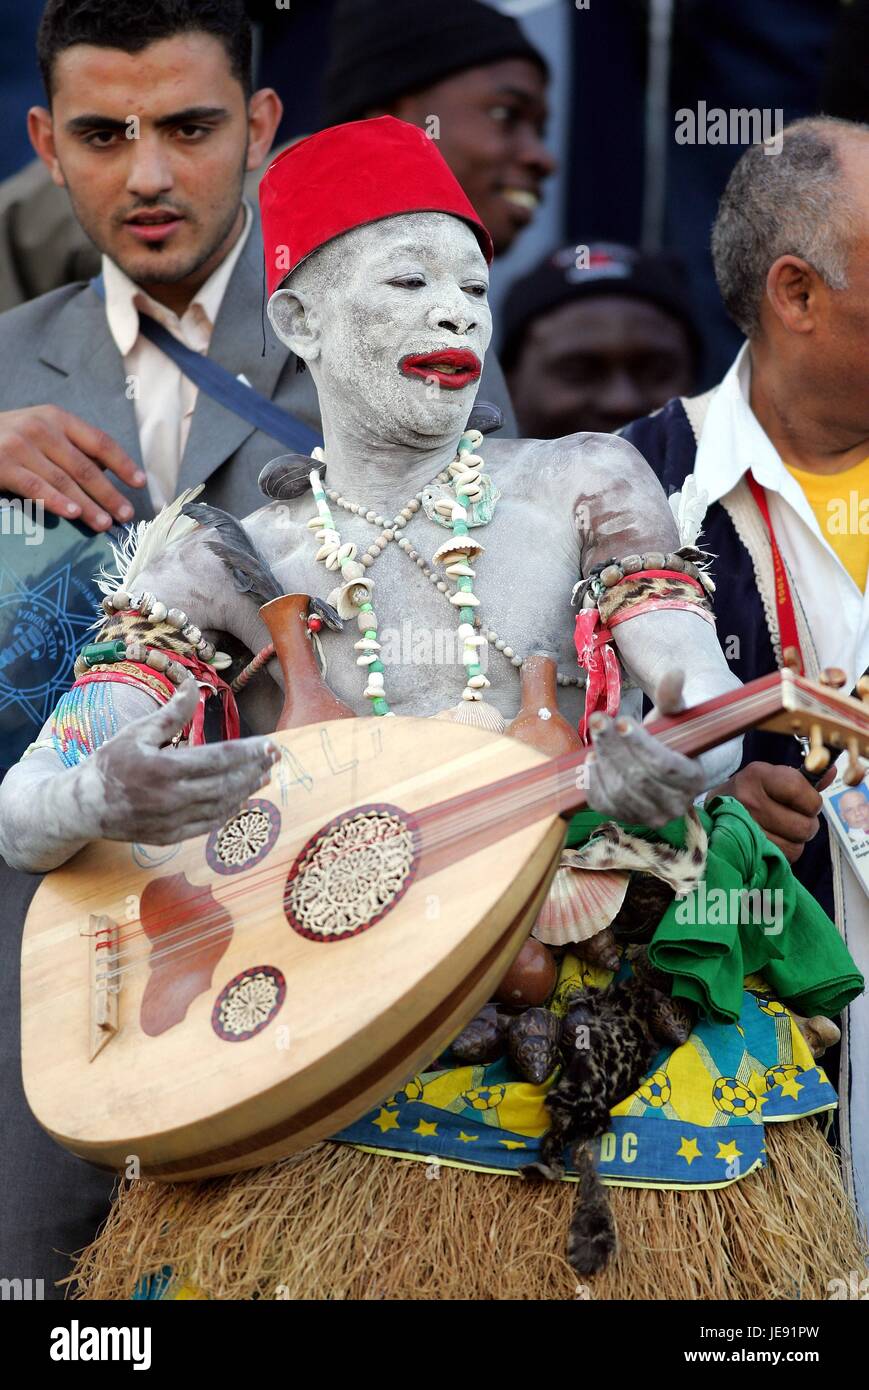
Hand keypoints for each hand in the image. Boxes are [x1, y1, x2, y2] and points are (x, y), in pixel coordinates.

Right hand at [0, 405, 145, 529]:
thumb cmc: (10, 437)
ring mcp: (21, 446)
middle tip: (125, 515)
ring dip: (88, 505)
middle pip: (85, 466)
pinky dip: (55, 501)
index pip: (99, 441)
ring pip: (63, 480)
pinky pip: (35, 486)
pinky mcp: (3, 465)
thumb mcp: (42, 432)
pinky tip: (73, 514)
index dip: (122, 463)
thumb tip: (108, 473)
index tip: (140, 483)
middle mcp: (42, 428)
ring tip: (105, 524)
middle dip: (108, 493)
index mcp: (58, 418)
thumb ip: (71, 448)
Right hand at [74, 682, 281, 844]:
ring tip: (264, 775)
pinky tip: (241, 798)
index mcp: (163, 769)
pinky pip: (208, 824)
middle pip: (225, 783)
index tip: (269, 744)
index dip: (247, 752)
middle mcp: (170, 798)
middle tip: (275, 757)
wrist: (84, 806)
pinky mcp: (170, 836)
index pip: (218, 759)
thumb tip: (192, 684)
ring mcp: (171, 821)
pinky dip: (228, 811)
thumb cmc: (110, 763)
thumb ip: (170, 713)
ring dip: (246, 790)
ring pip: (220, 806)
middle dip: (254, 769)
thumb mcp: (137, 732)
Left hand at [586, 669, 704, 826]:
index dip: (640, 744)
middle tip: (598, 719)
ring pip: (619, 792)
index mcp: (695, 777)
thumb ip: (673, 697)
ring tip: (597, 734)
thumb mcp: (676, 713)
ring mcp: (651, 817)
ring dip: (603, 760)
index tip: (622, 719)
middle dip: (614, 746)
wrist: (670, 762)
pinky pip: (603, 805)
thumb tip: (675, 673)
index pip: (665, 766)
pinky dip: (592, 781)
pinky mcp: (628, 819)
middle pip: (637, 779)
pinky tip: (592, 758)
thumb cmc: (675, 734)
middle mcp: (676, 805)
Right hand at [707, 761, 831, 862]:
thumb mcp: (772, 777)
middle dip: (806, 825)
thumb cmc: (750, 792)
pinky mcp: (743, 850)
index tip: (806, 803)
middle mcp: (748, 800)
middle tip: (796, 820)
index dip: (812, 802)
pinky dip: (783, 854)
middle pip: (803, 826)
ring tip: (784, 832)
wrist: (712, 811)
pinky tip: (774, 842)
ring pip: (795, 847)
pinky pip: (781, 859)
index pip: (800, 791)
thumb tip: (831, 771)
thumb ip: (804, 779)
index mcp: (757, 775)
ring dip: (795, 842)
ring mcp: (744, 828)